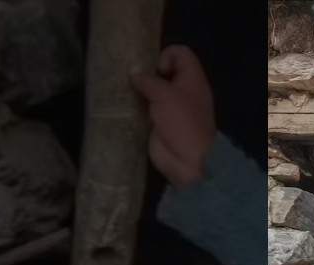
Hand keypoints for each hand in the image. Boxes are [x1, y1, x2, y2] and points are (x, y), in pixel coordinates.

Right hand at [130, 46, 215, 187]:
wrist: (187, 161)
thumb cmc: (182, 123)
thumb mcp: (166, 95)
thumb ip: (148, 80)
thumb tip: (133, 70)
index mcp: (192, 79)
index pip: (181, 54)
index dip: (166, 55)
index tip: (154, 68)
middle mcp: (182, 90)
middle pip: (164, 70)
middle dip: (147, 70)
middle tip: (131, 75)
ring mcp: (170, 107)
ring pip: (152, 89)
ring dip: (138, 88)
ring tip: (120, 86)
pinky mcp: (158, 122)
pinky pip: (144, 106)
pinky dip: (134, 104)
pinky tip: (121, 102)